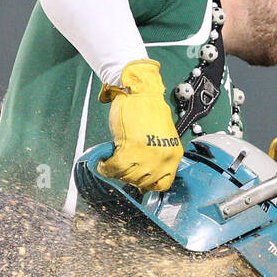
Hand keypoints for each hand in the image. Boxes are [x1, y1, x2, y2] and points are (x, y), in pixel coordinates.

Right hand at [97, 60, 182, 190]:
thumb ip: (156, 155)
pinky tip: (103, 161)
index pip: (162, 184)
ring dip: (115, 171)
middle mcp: (163, 158)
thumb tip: (144, 171)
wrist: (140, 91)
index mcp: (173, 155)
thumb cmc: (148, 109)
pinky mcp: (129, 150)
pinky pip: (113, 168)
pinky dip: (105, 167)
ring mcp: (147, 156)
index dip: (147, 184)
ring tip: (111, 162)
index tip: (138, 181)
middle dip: (128, 176)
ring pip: (126, 176)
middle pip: (142, 182)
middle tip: (121, 166)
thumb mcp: (161, 137)